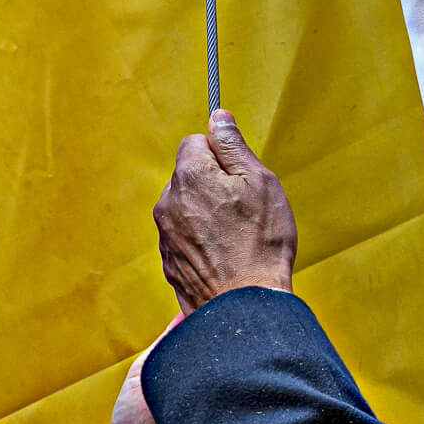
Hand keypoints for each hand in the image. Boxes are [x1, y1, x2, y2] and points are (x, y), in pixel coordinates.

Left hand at [152, 110, 296, 313]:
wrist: (245, 305)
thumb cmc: (259, 242)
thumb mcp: (259, 181)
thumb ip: (233, 145)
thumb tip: (218, 117)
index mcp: (189, 175)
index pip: (196, 142)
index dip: (221, 155)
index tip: (240, 175)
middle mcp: (168, 201)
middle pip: (189, 175)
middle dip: (212, 184)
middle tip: (243, 208)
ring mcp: (164, 234)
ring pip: (186, 207)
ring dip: (205, 214)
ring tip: (236, 236)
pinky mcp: (169, 262)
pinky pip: (184, 237)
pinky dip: (201, 241)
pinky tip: (225, 255)